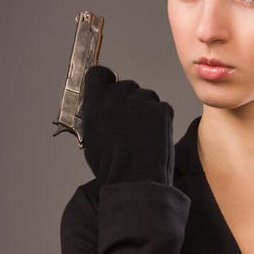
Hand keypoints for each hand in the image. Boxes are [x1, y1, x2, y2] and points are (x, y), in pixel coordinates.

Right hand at [81, 64, 174, 184]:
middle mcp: (117, 95)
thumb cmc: (111, 165)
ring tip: (143, 135)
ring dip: (146, 110)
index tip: (108, 86)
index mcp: (96, 100)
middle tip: (131, 122)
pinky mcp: (161, 109)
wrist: (134, 178)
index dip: (104, 80)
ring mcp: (141, 100)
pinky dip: (161, 121)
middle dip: (129, 100)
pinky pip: (162, 108)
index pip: (98, 74)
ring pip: (146, 97)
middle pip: (126, 86)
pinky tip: (155, 138)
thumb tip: (101, 115)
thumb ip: (96, 118)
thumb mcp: (91, 139)